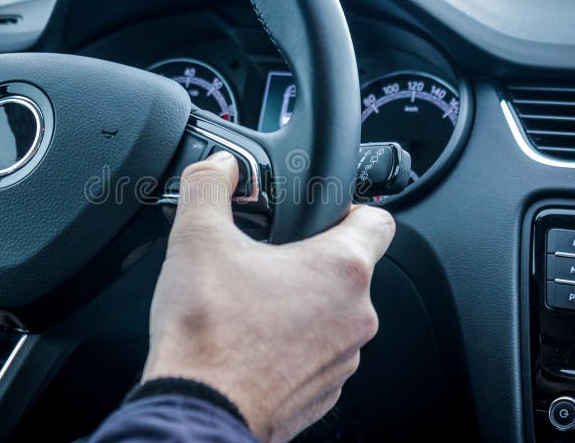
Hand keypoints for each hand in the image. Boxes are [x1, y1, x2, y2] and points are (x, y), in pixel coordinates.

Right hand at [142, 151, 395, 441]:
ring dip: (304, 303)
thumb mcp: (197, 239)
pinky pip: (319, 353)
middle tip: (266, 260)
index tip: (323, 214)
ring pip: (334, 315)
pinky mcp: (323, 392)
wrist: (196, 409)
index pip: (378, 220)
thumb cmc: (207, 335)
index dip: (351, 208)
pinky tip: (253, 341)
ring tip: (253, 303)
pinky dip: (295, 343)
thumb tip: (218, 165)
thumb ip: (209, 186)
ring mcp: (343, 359)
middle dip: (311, 259)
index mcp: (340, 270)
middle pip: (350, 270)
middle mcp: (356, 316)